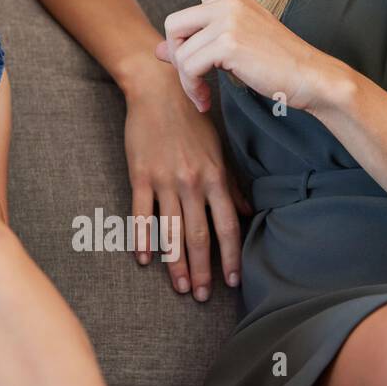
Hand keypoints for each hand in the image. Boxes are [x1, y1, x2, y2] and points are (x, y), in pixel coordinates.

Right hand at [122, 59, 251, 300]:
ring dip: (175, 263)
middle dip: (202, 270)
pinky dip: (141, 238)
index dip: (230, 257)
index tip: (232, 282)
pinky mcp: (140, 175)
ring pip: (171, 231)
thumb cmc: (192, 118)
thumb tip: (247, 212)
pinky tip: (142, 258)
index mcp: (215, 177)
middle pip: (200, 236)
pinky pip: (141, 213)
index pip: (228, 226)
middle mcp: (192, 182)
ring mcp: (164, 180)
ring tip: (178, 286)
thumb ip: (230, 184)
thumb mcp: (218, 149)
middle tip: (199, 296)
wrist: (159, 89)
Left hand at [140, 0, 337, 113]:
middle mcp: (228, 1)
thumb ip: (195, 43)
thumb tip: (158, 50)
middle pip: (172, 26)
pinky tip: (205, 98)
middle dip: (178, 57)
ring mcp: (229, 19)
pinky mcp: (228, 42)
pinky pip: (189, 66)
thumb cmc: (274, 63)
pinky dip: (193, 87)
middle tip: (194, 80)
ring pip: (179, 51)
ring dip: (186, 79)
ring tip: (202, 92)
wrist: (311, 77)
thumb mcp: (231, 47)